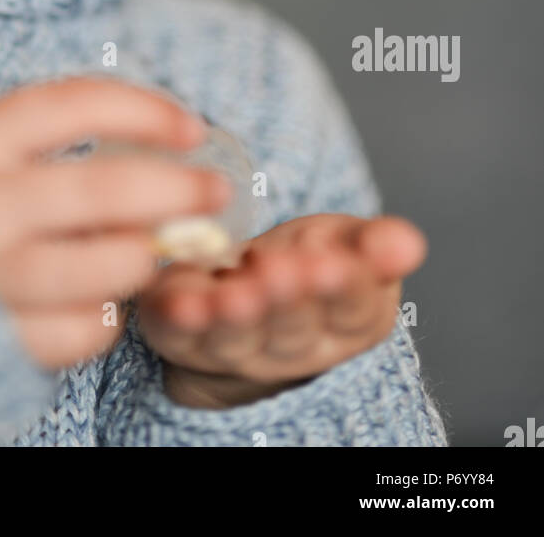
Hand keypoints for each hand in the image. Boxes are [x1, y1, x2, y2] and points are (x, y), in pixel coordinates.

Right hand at [0, 76, 229, 370]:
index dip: (144, 110)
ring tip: (151, 253)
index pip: (73, 104)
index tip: (189, 126)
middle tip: (215, 194)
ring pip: (108, 268)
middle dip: (178, 192)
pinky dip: (103, 316)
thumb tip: (148, 143)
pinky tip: (96, 302)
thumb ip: (36, 145)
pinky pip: (82, 330)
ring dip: (145, 259)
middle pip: (106, 192)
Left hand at [136, 213, 426, 406]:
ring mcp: (234, 346)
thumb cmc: (303, 261)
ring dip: (238, 314)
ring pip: (238, 335)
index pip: (351, 308)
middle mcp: (289, 345)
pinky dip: (182, 318)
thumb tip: (409, 244)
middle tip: (284, 268)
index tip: (334, 262)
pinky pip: (181, 333)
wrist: (241, 292)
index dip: (342, 286)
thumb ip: (374, 245)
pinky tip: (182, 302)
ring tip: (240, 291)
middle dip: (289, 298)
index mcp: (343, 321)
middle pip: (293, 326)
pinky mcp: (181, 334)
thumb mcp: (345, 244)